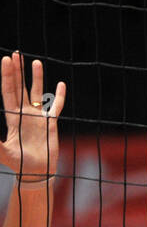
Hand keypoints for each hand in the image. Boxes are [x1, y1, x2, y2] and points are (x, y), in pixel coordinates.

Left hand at [1, 52, 65, 178]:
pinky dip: (58, 96)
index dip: (7, 76)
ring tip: (35, 62)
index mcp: (12, 117)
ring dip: (36, 78)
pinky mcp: (50, 124)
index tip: (6, 60)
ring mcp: (37, 118)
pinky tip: (61, 85)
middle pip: (20, 87)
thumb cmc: (18, 164)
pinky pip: (55, 107)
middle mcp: (24, 114)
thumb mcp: (3, 152)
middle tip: (16, 54)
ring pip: (36, 93)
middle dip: (18, 71)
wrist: (35, 173)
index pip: (8, 91)